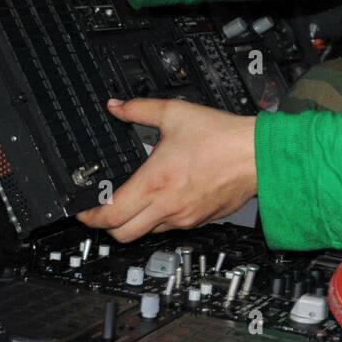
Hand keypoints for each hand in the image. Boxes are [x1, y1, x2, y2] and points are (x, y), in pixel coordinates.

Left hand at [76, 98, 257, 241]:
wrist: (258, 155)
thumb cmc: (222, 138)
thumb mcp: (175, 113)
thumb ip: (139, 109)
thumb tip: (117, 106)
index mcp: (155, 183)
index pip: (110, 215)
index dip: (89, 215)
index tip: (83, 208)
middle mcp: (167, 207)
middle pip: (122, 235)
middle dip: (107, 225)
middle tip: (103, 209)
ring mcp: (184, 218)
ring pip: (147, 232)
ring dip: (135, 222)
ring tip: (136, 201)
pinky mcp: (200, 220)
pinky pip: (171, 227)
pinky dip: (160, 218)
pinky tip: (166, 197)